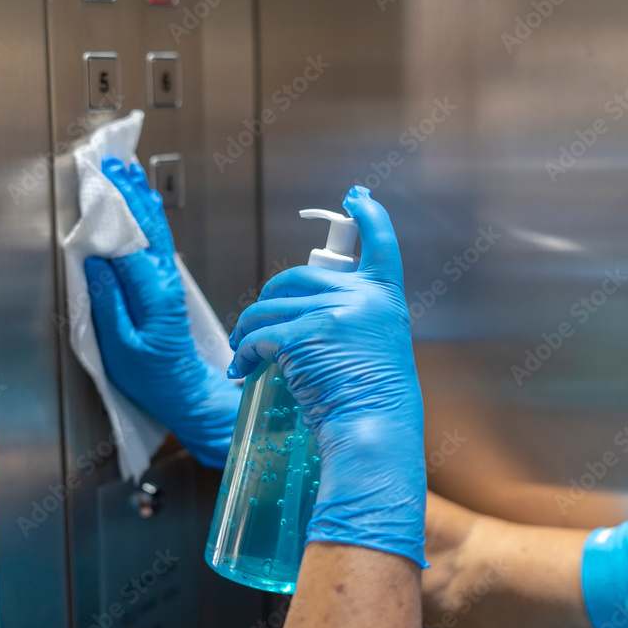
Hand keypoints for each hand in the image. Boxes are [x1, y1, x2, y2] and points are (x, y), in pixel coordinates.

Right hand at [84, 156, 239, 468]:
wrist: (185, 393)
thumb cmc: (151, 378)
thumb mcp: (120, 347)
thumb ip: (108, 302)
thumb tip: (95, 261)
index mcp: (152, 294)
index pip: (130, 241)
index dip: (115, 208)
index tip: (101, 178)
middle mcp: (163, 282)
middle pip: (146, 227)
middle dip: (128, 192)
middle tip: (113, 161)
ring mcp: (166, 281)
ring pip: (153, 231)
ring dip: (139, 199)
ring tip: (126, 171)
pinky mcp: (164, 285)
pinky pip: (153, 243)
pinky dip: (144, 218)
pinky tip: (139, 203)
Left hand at [228, 186, 426, 566]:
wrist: (373, 430)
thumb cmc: (372, 401)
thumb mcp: (376, 346)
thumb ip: (353, 319)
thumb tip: (301, 311)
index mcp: (385, 299)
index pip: (382, 245)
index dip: (370, 216)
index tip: (358, 197)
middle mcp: (363, 298)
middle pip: (299, 277)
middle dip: (269, 298)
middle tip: (254, 324)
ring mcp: (335, 313)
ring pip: (271, 306)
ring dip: (248, 328)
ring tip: (242, 349)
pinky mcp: (307, 334)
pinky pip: (261, 334)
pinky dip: (245, 351)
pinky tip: (242, 368)